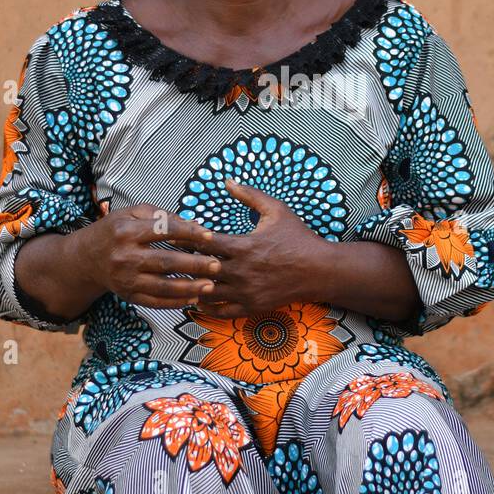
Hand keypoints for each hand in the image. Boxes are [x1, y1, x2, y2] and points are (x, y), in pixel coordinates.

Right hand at [75, 203, 224, 308]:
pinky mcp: (128, 296)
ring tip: (210, 285)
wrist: (86, 258)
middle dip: (194, 264)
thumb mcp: (132, 213)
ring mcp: (126, 279)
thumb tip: (194, 224)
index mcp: (126, 231)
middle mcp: (125, 256)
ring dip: (189, 287)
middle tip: (217, 265)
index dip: (188, 233)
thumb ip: (161, 215)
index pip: (163, 231)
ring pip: (162, 286)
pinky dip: (175, 302)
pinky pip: (155, 302)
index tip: (209, 236)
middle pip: (165, 261)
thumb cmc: (115, 230)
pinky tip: (193, 298)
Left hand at [192, 177, 331, 318]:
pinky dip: (207, 306)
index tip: (178, 237)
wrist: (319, 270)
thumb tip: (227, 181)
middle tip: (173, 259)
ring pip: (207, 292)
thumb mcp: (276, 210)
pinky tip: (200, 299)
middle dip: (186, 263)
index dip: (188, 239)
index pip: (204, 243)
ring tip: (182, 279)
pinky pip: (221, 311)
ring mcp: (246, 291)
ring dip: (193, 285)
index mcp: (243, 246)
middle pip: (200, 269)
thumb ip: (250, 195)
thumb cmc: (298, 238)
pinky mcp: (252, 306)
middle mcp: (241, 271)